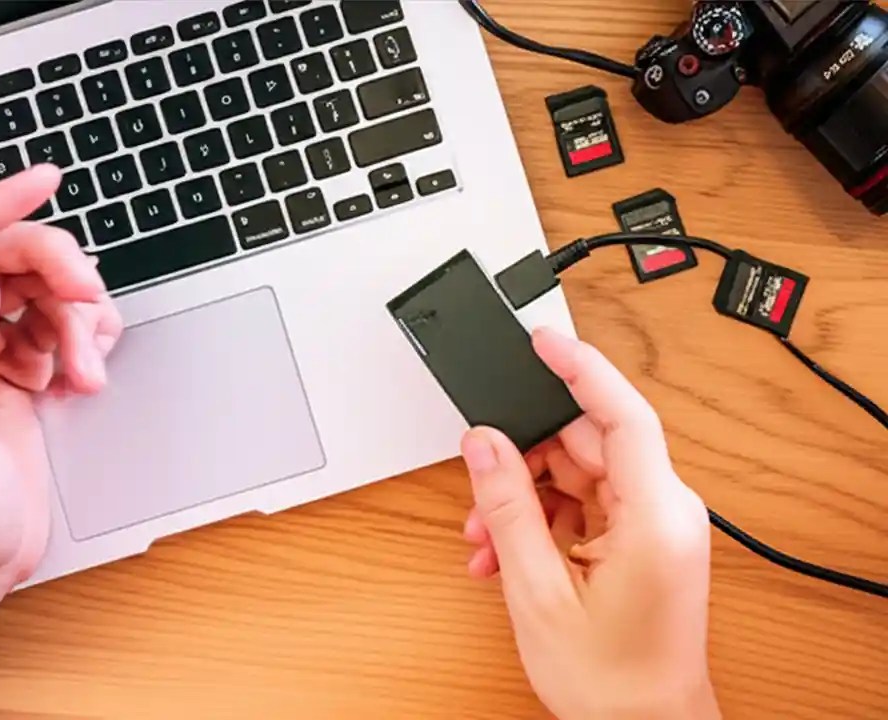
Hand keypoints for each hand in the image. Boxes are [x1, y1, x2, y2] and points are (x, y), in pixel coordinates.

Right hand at [460, 328, 718, 719]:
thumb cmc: (610, 679)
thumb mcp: (537, 590)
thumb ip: (508, 508)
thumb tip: (484, 444)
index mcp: (655, 518)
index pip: (623, 415)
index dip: (581, 369)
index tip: (543, 341)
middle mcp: (666, 511)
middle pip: (586, 443)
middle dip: (523, 459)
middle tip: (478, 485)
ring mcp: (656, 523)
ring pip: (579, 473)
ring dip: (525, 497)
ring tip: (487, 540)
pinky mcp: (644, 537)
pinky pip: (586, 501)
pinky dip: (543, 517)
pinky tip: (507, 549)